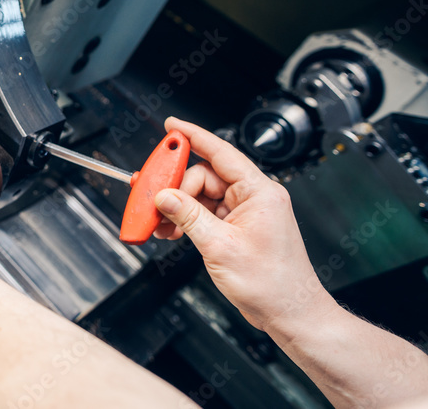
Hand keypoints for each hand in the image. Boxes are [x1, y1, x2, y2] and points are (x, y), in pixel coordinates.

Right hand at [151, 117, 335, 330]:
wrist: (288, 313)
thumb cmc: (272, 284)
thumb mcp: (220, 246)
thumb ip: (188, 216)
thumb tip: (164, 196)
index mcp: (259, 192)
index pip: (221, 152)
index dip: (194, 137)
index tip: (172, 126)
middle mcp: (253, 198)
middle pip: (203, 176)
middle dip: (175, 187)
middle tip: (151, 197)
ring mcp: (244, 213)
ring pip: (200, 196)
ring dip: (177, 207)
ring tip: (159, 223)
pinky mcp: (236, 227)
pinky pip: (204, 213)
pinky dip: (185, 220)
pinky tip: (171, 231)